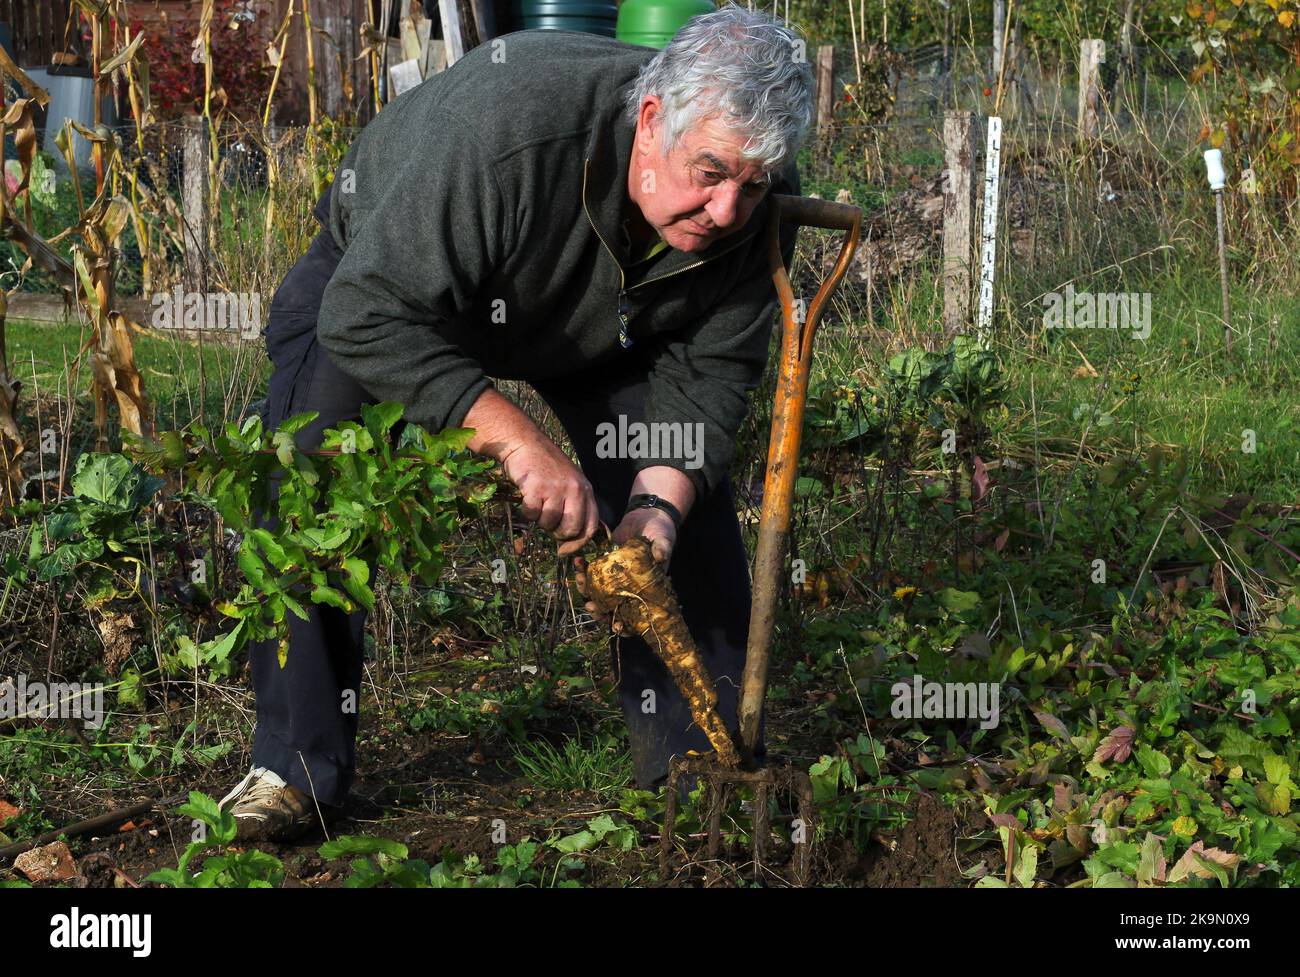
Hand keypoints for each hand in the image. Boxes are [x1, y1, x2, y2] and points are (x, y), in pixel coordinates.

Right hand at [500, 433, 598, 556]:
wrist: (524, 443)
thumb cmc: (545, 466)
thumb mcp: (569, 482)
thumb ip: (575, 505)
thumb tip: (570, 539)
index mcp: (585, 490)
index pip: (591, 526)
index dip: (579, 543)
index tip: (565, 551)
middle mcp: (575, 489)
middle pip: (571, 529)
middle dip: (557, 532)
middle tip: (547, 521)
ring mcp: (557, 489)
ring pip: (550, 524)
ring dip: (540, 518)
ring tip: (538, 500)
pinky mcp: (538, 489)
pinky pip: (532, 514)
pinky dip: (527, 510)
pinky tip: (527, 495)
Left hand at [572, 509, 674, 632]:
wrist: (647, 516)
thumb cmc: (661, 532)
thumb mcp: (664, 539)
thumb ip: (662, 548)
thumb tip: (661, 556)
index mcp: (646, 588)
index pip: (637, 614)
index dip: (627, 626)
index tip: (615, 627)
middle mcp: (629, 586)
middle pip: (612, 608)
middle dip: (599, 611)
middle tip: (591, 606)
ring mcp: (615, 576)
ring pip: (597, 592)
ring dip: (586, 590)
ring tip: (579, 579)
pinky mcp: (605, 564)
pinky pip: (591, 572)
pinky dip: (583, 570)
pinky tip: (578, 562)